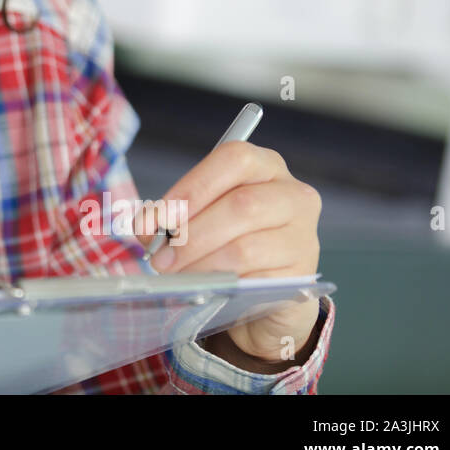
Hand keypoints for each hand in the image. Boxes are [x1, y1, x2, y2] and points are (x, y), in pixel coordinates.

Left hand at [134, 141, 322, 365]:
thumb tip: (146, 229)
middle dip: (191, 234)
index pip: (233, 160)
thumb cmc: (228, 240)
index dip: (191, 187)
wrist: (267, 290)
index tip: (156, 217)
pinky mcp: (302, 275)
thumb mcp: (202, 218)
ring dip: (200, 263)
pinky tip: (205, 287)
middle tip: (159, 257)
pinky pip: (255, 280)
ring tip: (175, 273)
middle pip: (241, 205)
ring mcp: (303, 236)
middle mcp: (293, 195)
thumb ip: (174, 218)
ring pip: (245, 247)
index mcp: (265, 166)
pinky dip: (221, 284)